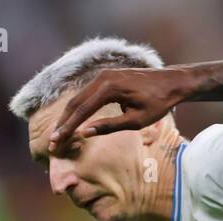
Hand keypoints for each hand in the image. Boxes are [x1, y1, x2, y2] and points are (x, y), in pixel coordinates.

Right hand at [49, 67, 191, 151]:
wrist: (170, 82)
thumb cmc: (157, 104)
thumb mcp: (136, 120)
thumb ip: (110, 126)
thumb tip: (85, 133)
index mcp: (109, 88)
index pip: (82, 110)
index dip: (68, 127)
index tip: (56, 141)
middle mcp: (102, 78)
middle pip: (75, 102)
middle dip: (63, 124)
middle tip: (52, 143)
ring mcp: (102, 75)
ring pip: (78, 98)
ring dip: (67, 116)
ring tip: (59, 135)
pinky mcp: (105, 77)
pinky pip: (86, 94)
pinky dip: (77, 108)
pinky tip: (71, 122)